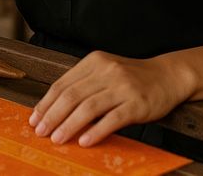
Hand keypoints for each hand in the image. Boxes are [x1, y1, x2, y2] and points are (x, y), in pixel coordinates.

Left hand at [29, 51, 194, 146]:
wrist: (168, 76)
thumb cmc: (132, 78)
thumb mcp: (105, 72)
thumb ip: (83, 85)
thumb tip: (53, 110)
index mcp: (94, 61)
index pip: (63, 84)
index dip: (46, 103)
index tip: (34, 119)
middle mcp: (107, 71)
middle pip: (72, 96)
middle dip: (52, 116)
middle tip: (40, 132)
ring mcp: (123, 87)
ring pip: (88, 108)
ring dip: (69, 125)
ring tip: (57, 139)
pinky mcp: (137, 103)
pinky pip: (112, 119)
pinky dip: (95, 131)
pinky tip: (84, 141)